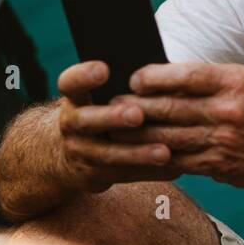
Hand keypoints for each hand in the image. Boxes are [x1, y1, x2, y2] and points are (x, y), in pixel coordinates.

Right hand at [55, 61, 180, 192]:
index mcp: (75, 98)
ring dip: (137, 153)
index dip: (83, 75)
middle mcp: (72, 125)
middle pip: (86, 120)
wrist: (69, 155)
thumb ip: (124, 89)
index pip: (70, 83)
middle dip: (112, 117)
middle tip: (137, 114)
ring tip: (164, 152)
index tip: (104, 68)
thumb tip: (165, 73)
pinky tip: (175, 168)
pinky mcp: (94, 175)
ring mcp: (81, 152)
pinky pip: (124, 175)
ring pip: (108, 154)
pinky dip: (150, 172)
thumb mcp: (100, 99)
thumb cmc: (102, 113)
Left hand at [109, 63, 243, 191]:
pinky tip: (140, 152)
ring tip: (116, 129)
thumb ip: (209, 80)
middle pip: (170, 108)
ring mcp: (223, 142)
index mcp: (236, 84)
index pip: (186, 75)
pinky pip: (179, 161)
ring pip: (168, 137)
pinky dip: (156, 156)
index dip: (154, 77)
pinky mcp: (219, 166)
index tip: (134, 78)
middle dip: (136, 107)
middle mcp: (229, 111)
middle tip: (113, 104)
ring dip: (137, 134)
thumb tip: (164, 81)